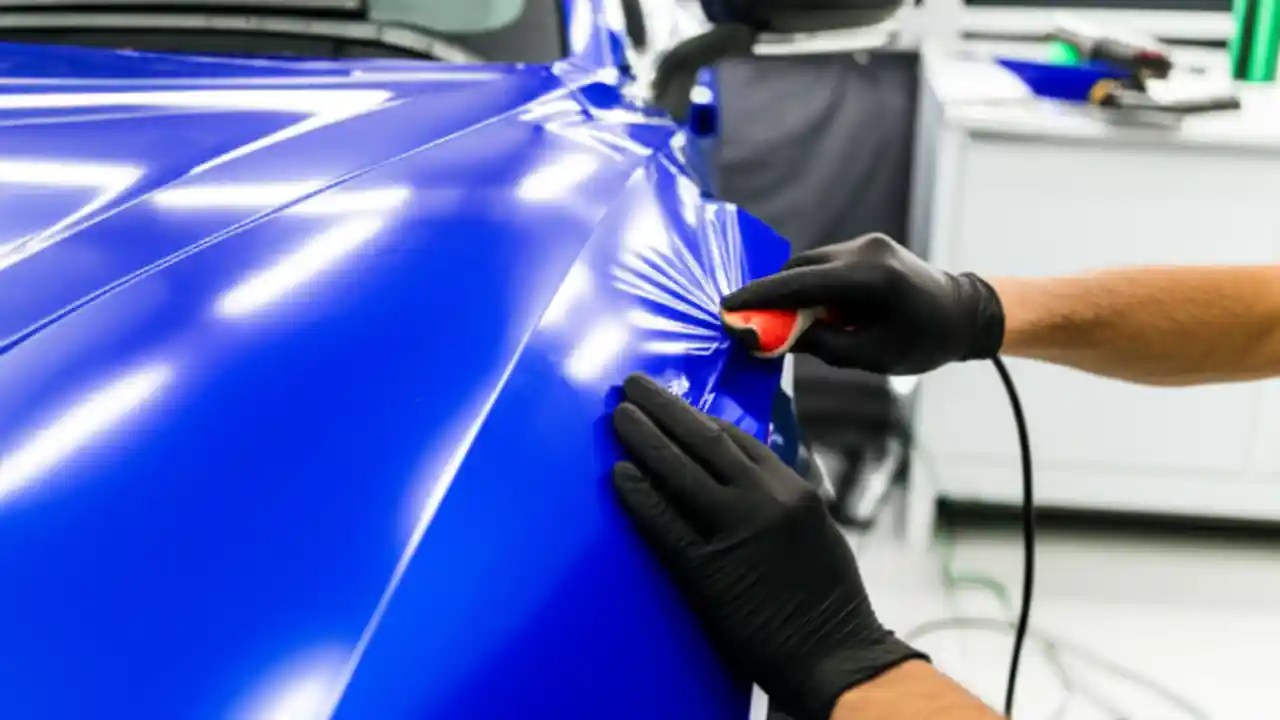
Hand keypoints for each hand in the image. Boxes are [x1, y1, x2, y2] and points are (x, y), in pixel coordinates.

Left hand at [610, 374, 923, 719]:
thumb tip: (745, 472)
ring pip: (679, 470)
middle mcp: (763, 499)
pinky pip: (664, 523)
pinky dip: (640, 495)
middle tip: (631, 385)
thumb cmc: (828, 597)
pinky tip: (618, 475)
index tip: (670, 402)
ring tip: (618, 416)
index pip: (736, 437)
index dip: (696, 415)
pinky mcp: (706, 569)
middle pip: (703, 439)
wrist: (835, 653)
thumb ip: (781, 497)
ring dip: (644, 439)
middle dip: (664, 408)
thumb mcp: (817, 529)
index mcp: (792, 488)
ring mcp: (733, 531)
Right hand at [721, 234, 1004, 374]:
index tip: (726, 308)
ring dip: (789, 292)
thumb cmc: (923, 341)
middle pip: (798, 270)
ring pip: (808, 265)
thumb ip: (819, 344)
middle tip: (744, 323)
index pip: (799, 284)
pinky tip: (807, 311)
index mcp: (870, 279)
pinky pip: (823, 265)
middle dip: (769, 296)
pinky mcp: (866, 246)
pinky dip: (808, 286)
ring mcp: (866, 243)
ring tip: (778, 323)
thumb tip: (771, 337)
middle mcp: (865, 251)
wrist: (964, 312)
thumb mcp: (870, 355)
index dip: (759, 297)